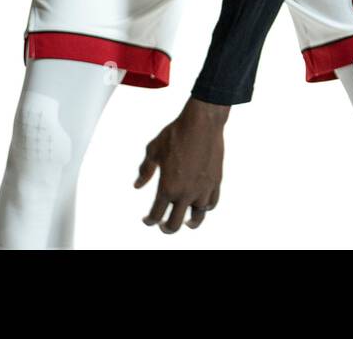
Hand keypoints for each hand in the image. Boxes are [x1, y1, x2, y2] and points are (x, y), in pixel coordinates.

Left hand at [135, 97, 229, 232]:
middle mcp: (185, 193)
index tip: (147, 220)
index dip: (149, 221)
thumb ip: (145, 170)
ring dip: (190, 222)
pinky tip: (201, 207)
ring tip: (186, 223)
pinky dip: (205, 208)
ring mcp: (202, 189)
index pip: (156, 215)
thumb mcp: (153, 151)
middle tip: (163, 226)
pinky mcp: (215, 182)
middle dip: (167, 228)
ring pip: (197, 218)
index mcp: (167, 187)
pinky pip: (211, 203)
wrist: (201, 123)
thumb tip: (137, 185)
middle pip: (175, 224)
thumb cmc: (175, 134)